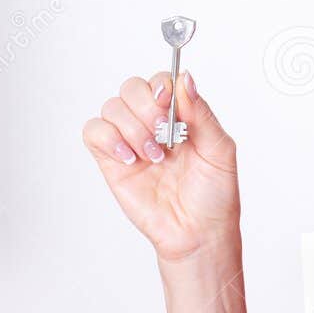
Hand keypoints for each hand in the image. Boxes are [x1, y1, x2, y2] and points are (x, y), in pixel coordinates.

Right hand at [81, 69, 239, 263]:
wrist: (197, 234)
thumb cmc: (213, 196)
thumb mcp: (219, 150)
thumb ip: (201, 113)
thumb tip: (185, 79)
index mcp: (180, 116)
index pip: (161, 81)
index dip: (161, 85)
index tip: (168, 102)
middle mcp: (152, 124)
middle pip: (132, 88)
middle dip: (146, 107)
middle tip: (163, 134)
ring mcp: (130, 142)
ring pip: (112, 107)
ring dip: (132, 128)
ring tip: (153, 156)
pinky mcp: (111, 161)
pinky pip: (93, 132)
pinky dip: (109, 139)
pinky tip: (130, 158)